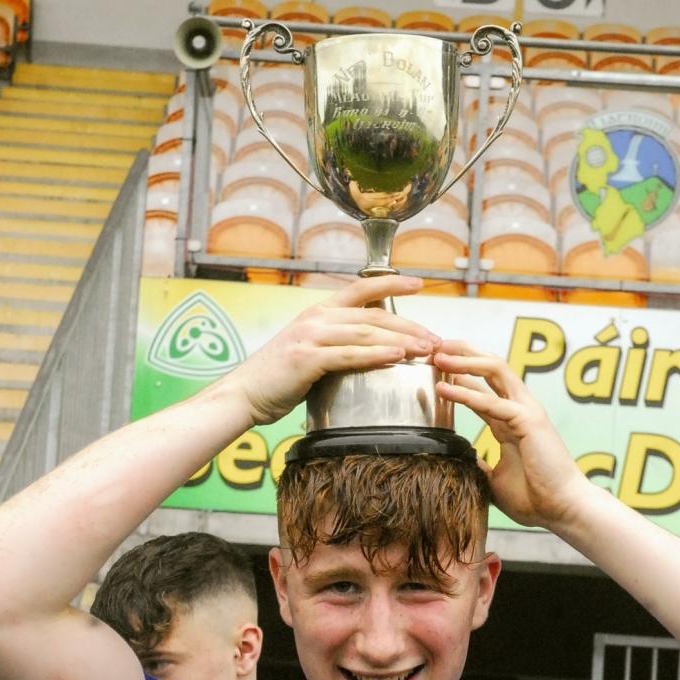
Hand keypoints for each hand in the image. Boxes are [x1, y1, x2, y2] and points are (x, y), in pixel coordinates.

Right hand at [231, 274, 439, 425]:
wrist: (243, 395)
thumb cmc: (277, 379)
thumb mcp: (308, 352)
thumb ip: (335, 346)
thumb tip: (366, 353)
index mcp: (318, 313)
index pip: (360, 290)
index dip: (391, 285)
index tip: (419, 284)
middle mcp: (316, 318)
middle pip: (373, 315)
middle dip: (409, 326)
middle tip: (436, 339)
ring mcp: (310, 337)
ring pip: (365, 332)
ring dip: (401, 340)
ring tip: (426, 349)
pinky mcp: (307, 359)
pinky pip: (349, 354)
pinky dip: (375, 354)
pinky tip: (397, 357)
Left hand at [433, 343, 589, 530]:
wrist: (561, 510)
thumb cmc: (535, 498)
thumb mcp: (495, 479)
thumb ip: (480, 464)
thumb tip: (464, 460)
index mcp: (511, 421)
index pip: (484, 387)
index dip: (460, 374)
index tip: (435, 366)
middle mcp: (520, 409)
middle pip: (491, 367)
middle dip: (462, 352)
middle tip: (434, 346)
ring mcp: (526, 411)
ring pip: (495, 370)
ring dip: (464, 361)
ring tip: (438, 355)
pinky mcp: (529, 421)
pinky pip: (493, 402)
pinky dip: (467, 394)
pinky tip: (445, 389)